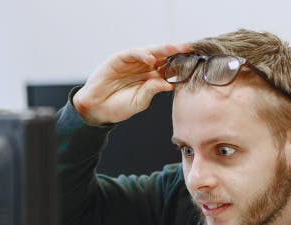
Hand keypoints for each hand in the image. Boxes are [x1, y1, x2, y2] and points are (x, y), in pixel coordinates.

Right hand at [72, 42, 189, 125]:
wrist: (97, 109)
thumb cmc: (118, 107)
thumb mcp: (140, 101)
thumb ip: (152, 91)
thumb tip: (170, 84)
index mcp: (151, 78)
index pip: (167, 68)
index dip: (179, 64)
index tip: (193, 62)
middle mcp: (143, 68)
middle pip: (161, 57)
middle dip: (174, 52)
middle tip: (188, 48)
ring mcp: (132, 62)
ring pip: (149, 52)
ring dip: (161, 50)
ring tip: (173, 49)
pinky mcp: (119, 59)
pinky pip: (132, 53)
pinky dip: (142, 54)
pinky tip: (150, 59)